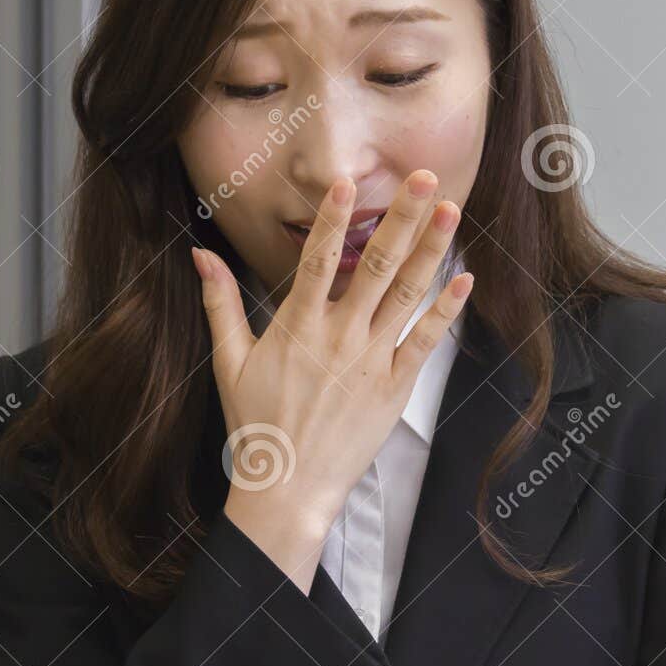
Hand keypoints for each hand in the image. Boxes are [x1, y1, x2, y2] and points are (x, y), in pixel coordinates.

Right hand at [191, 170, 472, 590]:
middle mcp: (339, 337)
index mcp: (297, 327)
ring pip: (406, 295)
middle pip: (375, 265)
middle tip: (425, 178)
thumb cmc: (257, 424)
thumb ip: (220, 303)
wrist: (289, 488)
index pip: (317, 259)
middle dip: (402, 218)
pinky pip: (424, 341)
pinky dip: (445, 310)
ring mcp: (371, 361)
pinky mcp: (395, 387)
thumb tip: (200, 254)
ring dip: (430, 251)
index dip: (333, 218)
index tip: (347, 181)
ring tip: (451, 212)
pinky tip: (465, 279)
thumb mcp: (228, 362)